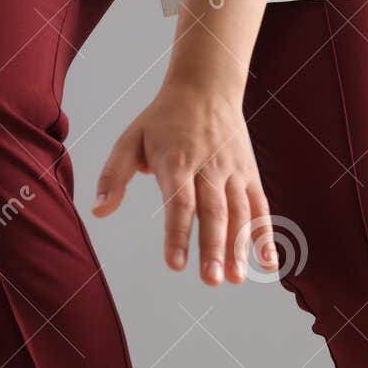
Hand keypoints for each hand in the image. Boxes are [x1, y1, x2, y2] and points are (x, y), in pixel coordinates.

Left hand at [93, 83, 278, 285]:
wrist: (206, 86)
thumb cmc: (163, 119)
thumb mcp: (130, 139)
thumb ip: (114, 176)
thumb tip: (99, 211)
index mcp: (176, 162)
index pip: (179, 203)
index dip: (177, 234)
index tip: (175, 264)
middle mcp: (208, 168)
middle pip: (213, 212)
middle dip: (213, 248)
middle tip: (210, 280)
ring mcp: (232, 171)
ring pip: (240, 212)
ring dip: (239, 247)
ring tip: (235, 278)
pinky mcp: (249, 174)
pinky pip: (260, 206)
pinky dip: (265, 234)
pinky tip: (267, 262)